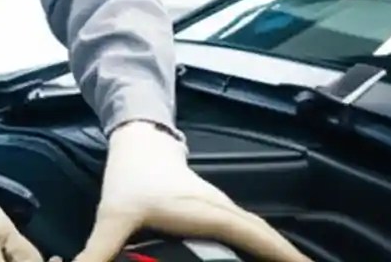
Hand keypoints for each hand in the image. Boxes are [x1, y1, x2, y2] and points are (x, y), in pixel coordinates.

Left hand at [74, 121, 311, 261]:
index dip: (282, 257)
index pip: (256, 239)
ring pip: (263, 238)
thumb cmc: (132, 176)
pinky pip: (254, 236)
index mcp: (210, 214)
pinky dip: (267, 250)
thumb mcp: (113, 217)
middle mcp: (226, 212)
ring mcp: (227, 212)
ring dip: (279, 255)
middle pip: (268, 241)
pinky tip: (267, 261)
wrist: (139, 141)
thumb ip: (100, 250)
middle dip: (290, 259)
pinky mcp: (223, 215)